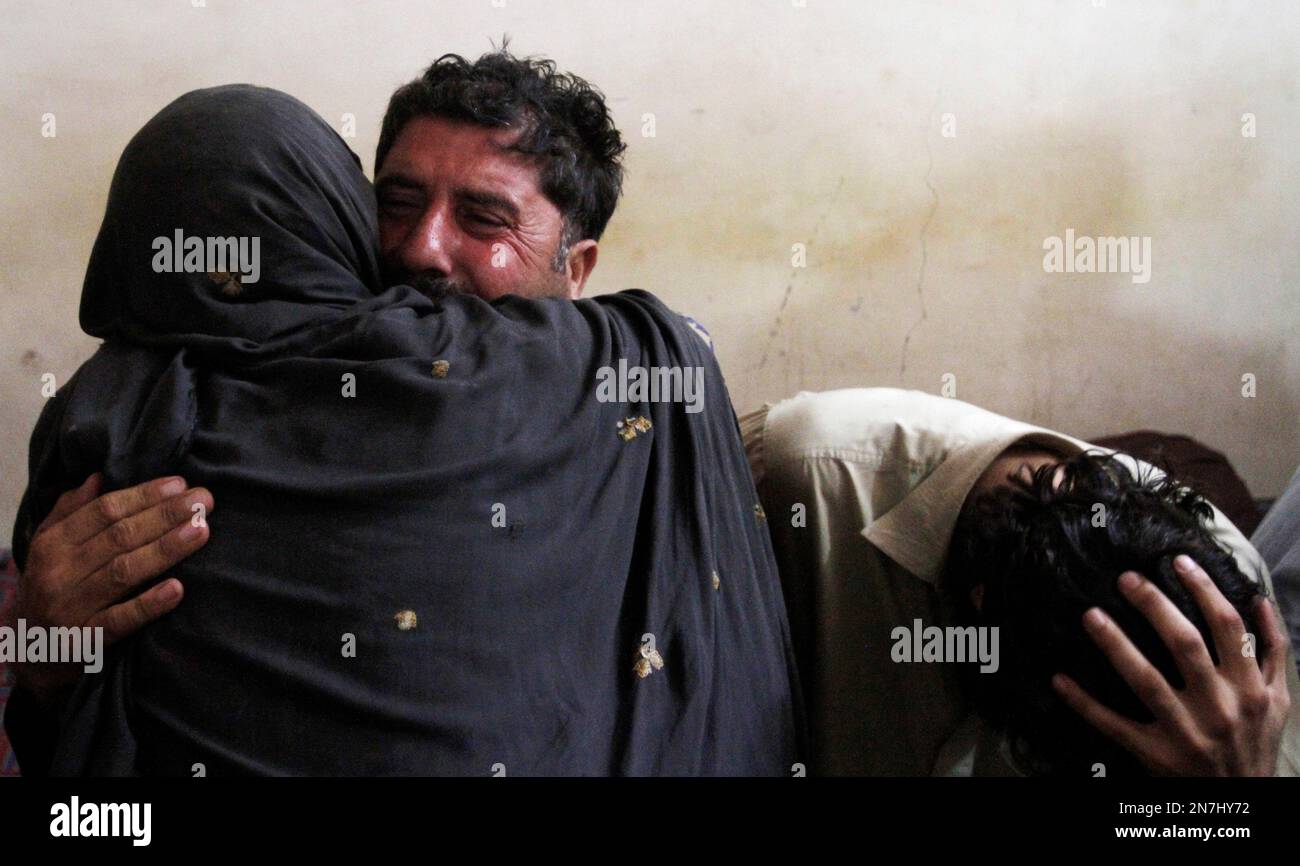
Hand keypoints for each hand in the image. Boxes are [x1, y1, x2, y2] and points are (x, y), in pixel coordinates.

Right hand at [14, 473, 213, 705]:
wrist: (28, 652)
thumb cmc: (50, 588)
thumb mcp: (49, 547)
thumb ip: (71, 511)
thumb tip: (99, 478)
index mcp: (52, 544)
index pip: (103, 512)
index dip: (143, 496)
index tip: (180, 484)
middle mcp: (58, 573)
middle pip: (119, 537)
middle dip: (165, 515)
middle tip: (204, 500)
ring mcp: (71, 608)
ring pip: (124, 572)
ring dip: (166, 550)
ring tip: (201, 530)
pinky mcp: (85, 642)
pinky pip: (120, 620)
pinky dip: (149, 604)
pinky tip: (178, 589)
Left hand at [1052, 554, 1289, 775]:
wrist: (1246, 801)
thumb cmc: (1256, 741)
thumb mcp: (1279, 698)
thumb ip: (1273, 649)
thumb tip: (1257, 600)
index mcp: (1249, 688)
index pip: (1226, 626)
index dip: (1203, 590)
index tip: (1177, 561)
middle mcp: (1219, 706)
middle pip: (1184, 644)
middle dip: (1154, 605)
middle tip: (1125, 578)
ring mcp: (1186, 732)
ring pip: (1146, 680)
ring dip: (1115, 645)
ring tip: (1090, 615)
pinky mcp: (1155, 754)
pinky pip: (1114, 725)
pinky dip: (1084, 703)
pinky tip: (1059, 679)